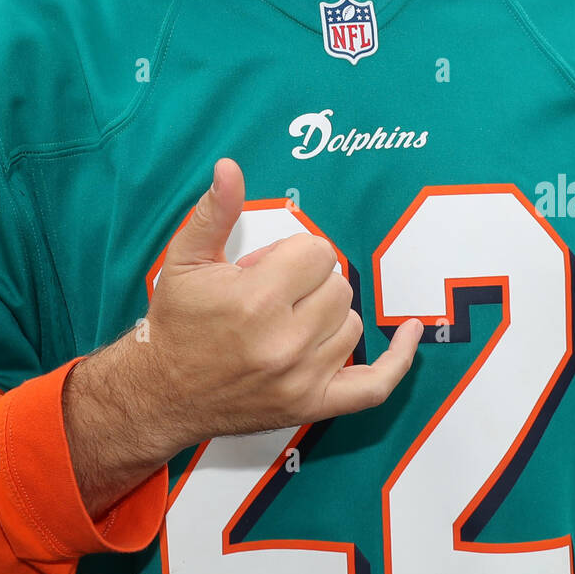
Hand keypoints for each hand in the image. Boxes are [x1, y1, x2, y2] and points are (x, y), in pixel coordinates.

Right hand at [64, 159, 421, 517]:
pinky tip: (414, 331)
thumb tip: (230, 167)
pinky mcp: (312, 406)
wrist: (160, 392)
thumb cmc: (176, 322)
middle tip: (271, 296)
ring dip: (326, 316)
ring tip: (286, 321)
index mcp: (257, 301)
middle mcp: (285, 342)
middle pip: (337, 287)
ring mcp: (302, 379)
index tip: (265, 268)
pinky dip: (400, 359)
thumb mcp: (185, 259)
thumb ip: (215, 211)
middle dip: (308, 283)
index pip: (317, 254)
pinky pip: (375, 386)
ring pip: (350, 325)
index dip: (292, 255)